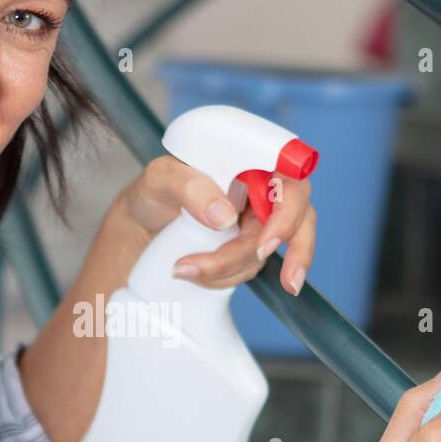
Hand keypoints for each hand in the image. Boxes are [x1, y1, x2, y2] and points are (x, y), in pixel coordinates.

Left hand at [115, 155, 315, 294]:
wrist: (142, 227)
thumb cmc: (155, 192)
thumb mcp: (161, 179)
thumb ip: (190, 187)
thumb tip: (225, 215)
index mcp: (250, 160)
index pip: (292, 175)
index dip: (291, 208)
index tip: (268, 240)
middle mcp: (261, 189)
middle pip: (298, 220)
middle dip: (293, 255)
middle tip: (281, 281)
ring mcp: (257, 222)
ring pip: (267, 253)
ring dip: (230, 268)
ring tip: (185, 268)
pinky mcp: (247, 249)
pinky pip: (248, 269)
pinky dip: (223, 278)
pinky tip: (195, 274)